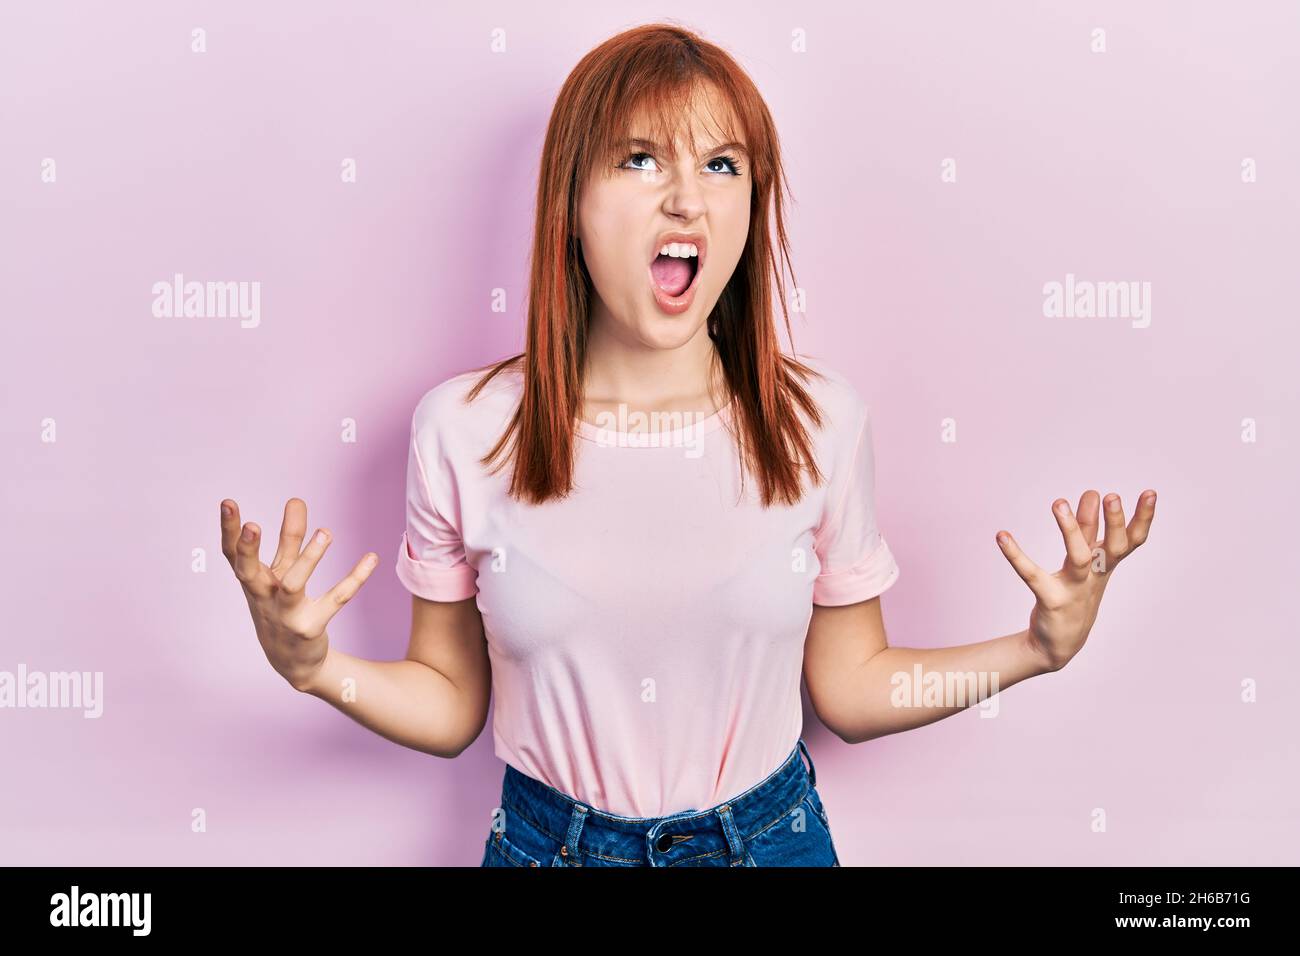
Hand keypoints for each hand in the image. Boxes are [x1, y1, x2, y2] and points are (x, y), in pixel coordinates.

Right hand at [220, 497, 377, 691]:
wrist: (293, 661)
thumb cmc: (282, 605)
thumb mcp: (282, 573)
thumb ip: (288, 538)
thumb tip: (296, 499)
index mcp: (253, 582)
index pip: (232, 555)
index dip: (228, 530)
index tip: (228, 503)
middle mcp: (263, 598)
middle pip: (248, 572)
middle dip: (248, 550)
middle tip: (253, 525)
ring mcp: (285, 614)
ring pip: (293, 585)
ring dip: (308, 559)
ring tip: (326, 532)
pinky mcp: (311, 626)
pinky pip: (335, 600)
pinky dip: (354, 579)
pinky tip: (371, 558)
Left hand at [995, 489, 1155, 672]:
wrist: (1060, 643)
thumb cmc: (1075, 594)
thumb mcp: (1085, 560)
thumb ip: (1087, 527)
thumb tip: (1092, 493)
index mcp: (1105, 566)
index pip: (1131, 540)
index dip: (1143, 518)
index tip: (1150, 492)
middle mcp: (1095, 577)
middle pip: (1112, 549)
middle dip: (1114, 523)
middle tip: (1111, 496)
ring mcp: (1075, 590)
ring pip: (1078, 559)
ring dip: (1070, 530)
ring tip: (1059, 502)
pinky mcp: (1051, 601)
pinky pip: (1032, 575)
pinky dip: (1016, 555)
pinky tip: (1002, 536)